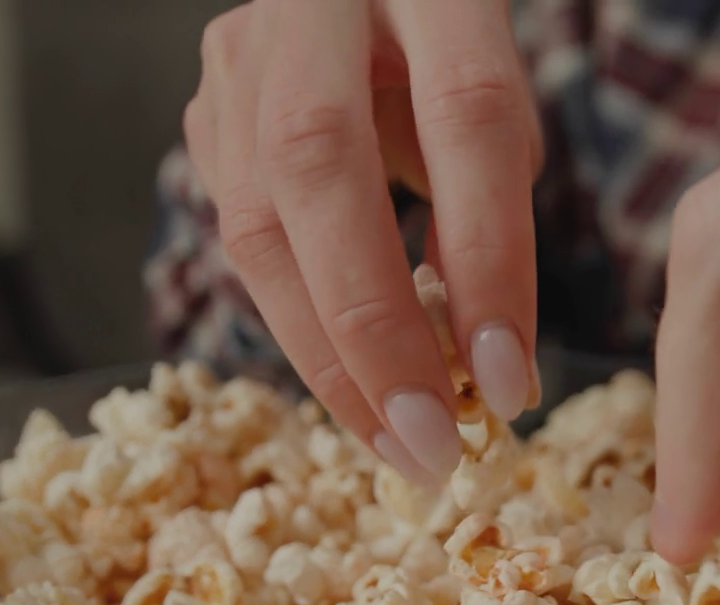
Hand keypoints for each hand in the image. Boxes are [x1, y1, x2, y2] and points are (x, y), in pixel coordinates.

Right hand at [184, 1, 540, 482]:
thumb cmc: (443, 39)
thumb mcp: (495, 89)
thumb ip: (490, 194)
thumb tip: (479, 352)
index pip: (464, 116)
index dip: (489, 256)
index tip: (513, 379)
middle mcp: (309, 5)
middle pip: (320, 170)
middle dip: (375, 331)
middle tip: (432, 445)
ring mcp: (238, 55)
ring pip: (256, 220)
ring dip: (327, 357)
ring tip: (395, 445)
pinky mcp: (206, 108)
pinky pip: (244, 238)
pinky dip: (302, 327)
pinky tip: (353, 391)